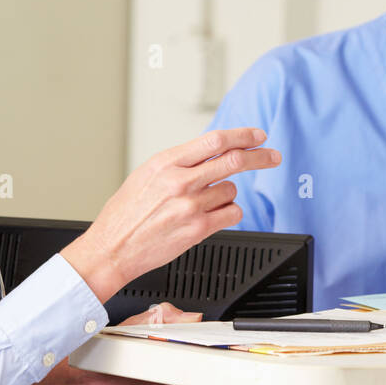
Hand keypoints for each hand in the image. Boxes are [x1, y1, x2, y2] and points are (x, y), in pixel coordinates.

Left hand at [22, 303, 239, 384]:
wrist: (84, 381)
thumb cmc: (106, 352)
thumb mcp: (138, 325)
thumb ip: (164, 316)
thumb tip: (191, 316)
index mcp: (171, 336)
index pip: (204, 333)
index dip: (222, 333)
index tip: (237, 333)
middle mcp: (177, 357)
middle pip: (212, 355)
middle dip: (231, 353)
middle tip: (247, 350)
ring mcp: (178, 378)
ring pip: (212, 377)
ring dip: (230, 374)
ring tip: (248, 368)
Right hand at [63, 127, 280, 301]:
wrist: (112, 248)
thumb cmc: (126, 213)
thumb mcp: (146, 175)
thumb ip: (180, 162)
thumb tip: (213, 149)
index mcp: (165, 163)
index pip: (215, 140)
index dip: (243, 136)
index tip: (258, 136)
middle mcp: (180, 182)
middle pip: (234, 161)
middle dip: (260, 157)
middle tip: (273, 156)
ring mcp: (191, 206)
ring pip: (231, 190)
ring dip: (224, 194)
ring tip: (200, 204)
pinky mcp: (198, 229)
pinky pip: (232, 213)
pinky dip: (227, 213)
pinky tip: (209, 216)